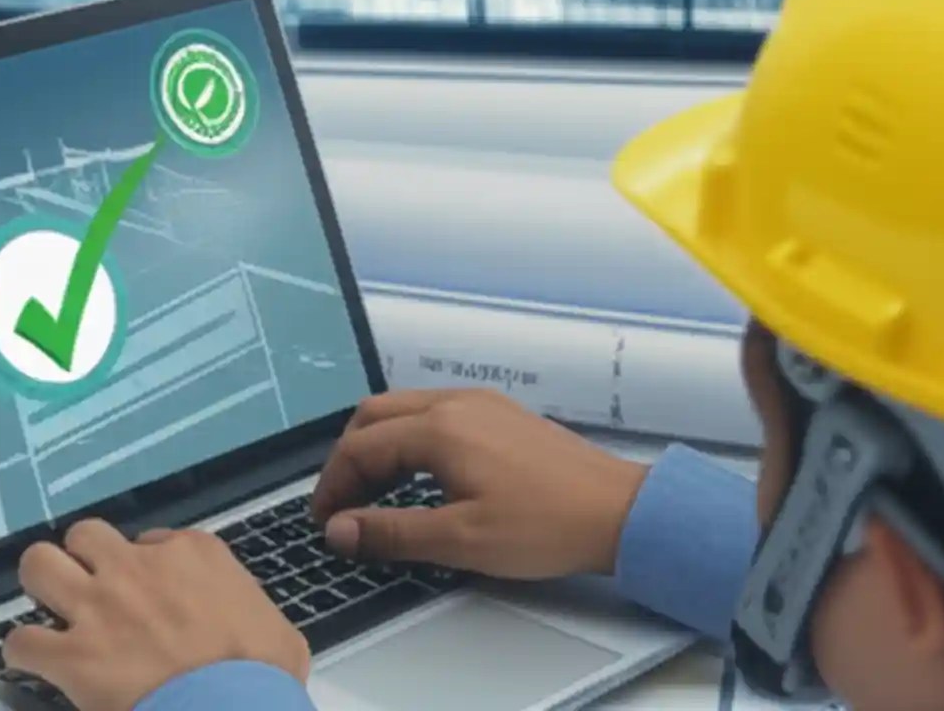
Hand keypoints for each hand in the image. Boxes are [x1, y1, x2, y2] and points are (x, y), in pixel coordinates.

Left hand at [3, 520, 309, 710]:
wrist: (232, 708)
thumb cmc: (265, 670)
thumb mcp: (273, 623)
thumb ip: (243, 605)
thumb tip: (242, 624)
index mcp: (194, 553)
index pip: (152, 541)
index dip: (146, 569)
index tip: (152, 596)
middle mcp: (138, 567)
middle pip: (86, 536)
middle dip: (84, 559)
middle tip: (94, 590)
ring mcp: (98, 606)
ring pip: (38, 565)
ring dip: (42, 586)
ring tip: (53, 611)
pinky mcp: (70, 653)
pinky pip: (20, 640)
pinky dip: (26, 651)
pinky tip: (41, 663)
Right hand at [312, 388, 647, 578]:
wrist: (618, 512)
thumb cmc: (548, 526)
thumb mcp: (461, 540)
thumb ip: (391, 532)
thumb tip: (339, 530)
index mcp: (442, 428)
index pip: (360, 447)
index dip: (332, 486)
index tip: (324, 522)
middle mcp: (459, 404)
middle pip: (375, 416)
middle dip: (348, 459)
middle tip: (341, 506)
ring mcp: (484, 405)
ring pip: (406, 411)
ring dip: (379, 446)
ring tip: (373, 497)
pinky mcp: (504, 416)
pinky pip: (437, 415)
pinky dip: (411, 440)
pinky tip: (418, 479)